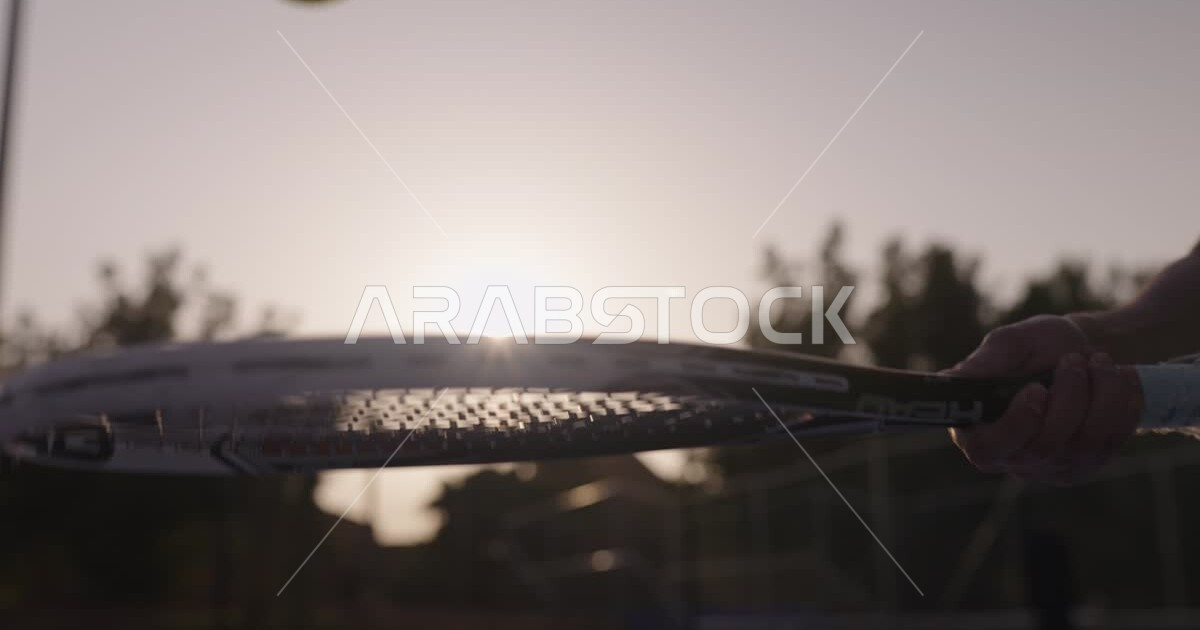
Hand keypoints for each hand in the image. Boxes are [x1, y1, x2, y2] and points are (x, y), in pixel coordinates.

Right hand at [946, 315, 1142, 484]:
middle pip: (1043, 446)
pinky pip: (1113, 440)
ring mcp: (1053, 467)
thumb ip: (983, 364)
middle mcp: (1012, 458)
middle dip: (1068, 397)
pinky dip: (1122, 402)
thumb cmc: (1036, 346)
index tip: (1036, 389)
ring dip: (1100, 394)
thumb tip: (949, 379)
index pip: (988, 449)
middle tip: (1074, 360)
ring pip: (1083, 444)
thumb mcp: (1008, 345)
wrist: (1084, 350)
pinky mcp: (1090, 464)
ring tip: (1098, 361)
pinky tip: (1119, 378)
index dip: (1016, 424)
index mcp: (978, 431)